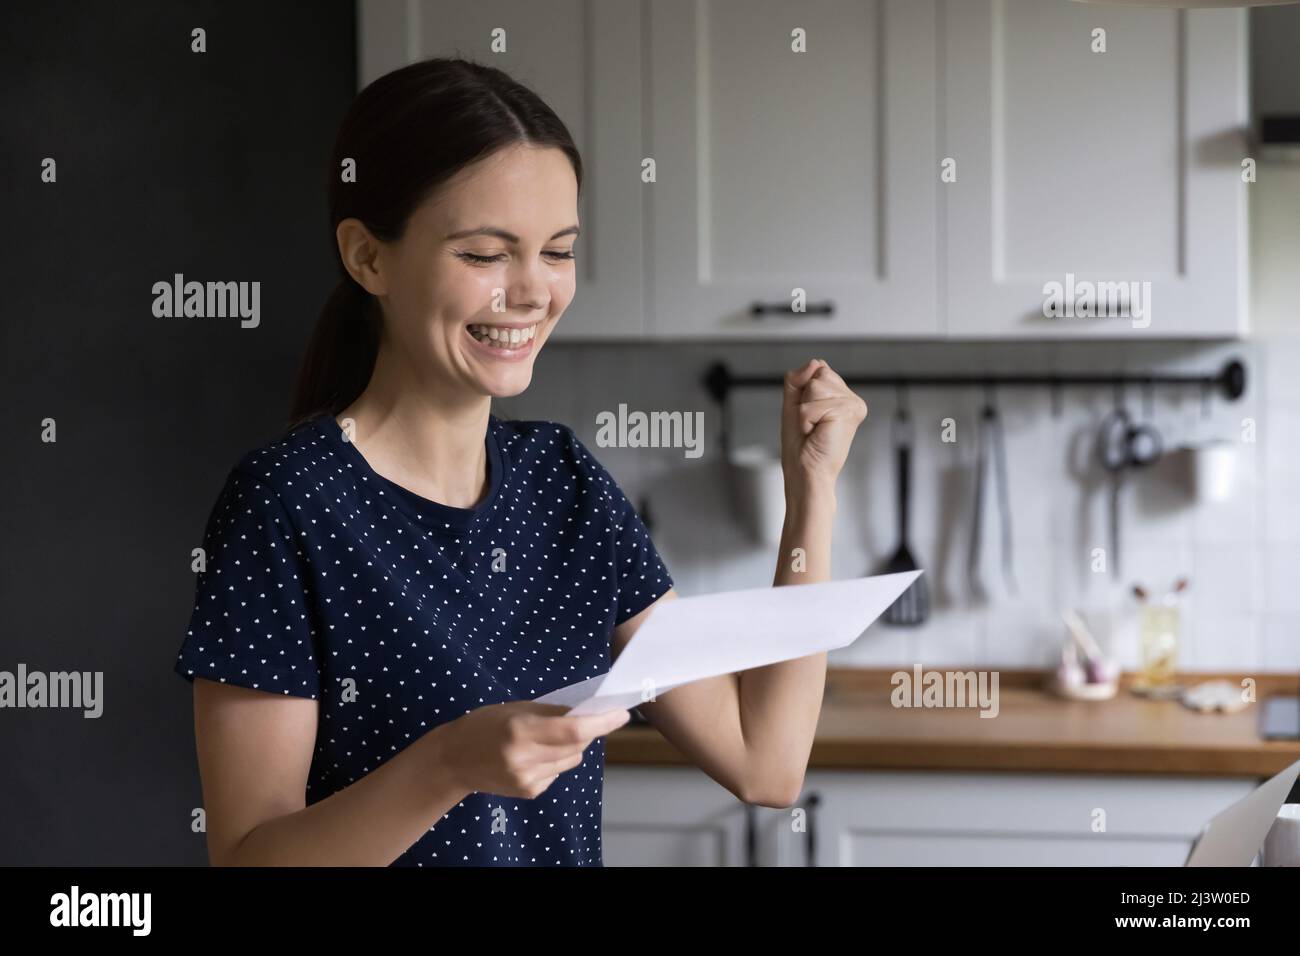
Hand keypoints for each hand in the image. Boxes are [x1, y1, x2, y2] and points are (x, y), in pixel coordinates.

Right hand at [440, 701, 629, 798]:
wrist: (454, 760)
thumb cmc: (484, 725)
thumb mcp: (516, 709)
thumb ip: (551, 712)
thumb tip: (588, 712)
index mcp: (520, 730)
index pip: (573, 730)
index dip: (602, 722)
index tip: (622, 714)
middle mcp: (525, 758)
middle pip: (577, 745)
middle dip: (591, 730)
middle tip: (593, 716)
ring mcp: (527, 779)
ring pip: (572, 760)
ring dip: (572, 746)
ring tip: (549, 737)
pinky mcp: (530, 792)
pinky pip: (559, 771)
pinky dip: (557, 760)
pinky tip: (536, 754)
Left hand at [779, 359, 867, 496]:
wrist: (806, 471)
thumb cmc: (801, 445)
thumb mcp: (793, 404)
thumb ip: (798, 379)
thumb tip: (815, 362)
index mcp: (841, 394)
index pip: (818, 367)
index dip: (803, 390)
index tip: (807, 414)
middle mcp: (851, 398)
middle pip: (819, 372)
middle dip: (805, 398)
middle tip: (811, 423)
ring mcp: (853, 404)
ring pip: (815, 385)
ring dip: (805, 410)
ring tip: (814, 428)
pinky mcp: (848, 411)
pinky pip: (813, 403)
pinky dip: (806, 419)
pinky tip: (817, 432)